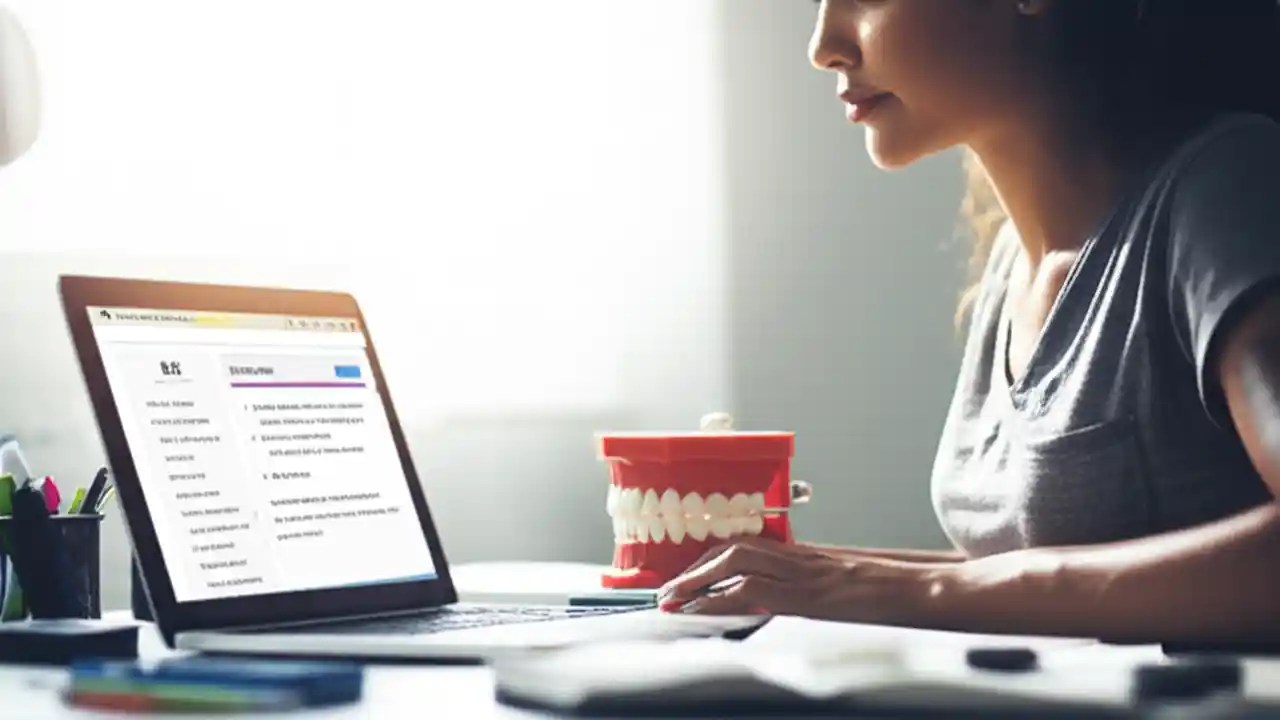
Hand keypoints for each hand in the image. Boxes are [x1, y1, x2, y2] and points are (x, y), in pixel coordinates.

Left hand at [656, 537, 943, 623]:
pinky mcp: (811, 597)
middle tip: (668, 592)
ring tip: (672, 600)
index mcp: (811, 557)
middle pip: (736, 548)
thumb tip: (791, 602)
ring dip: (698, 580)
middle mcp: (803, 560)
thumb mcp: (851, 586)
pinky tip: (702, 610)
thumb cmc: (897, 595)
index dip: (714, 560)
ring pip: (738, 563)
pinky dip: (722, 599)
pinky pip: (756, 592)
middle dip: (696, 568)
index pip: (751, 547)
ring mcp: (806, 575)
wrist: (929, 593)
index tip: (687, 578)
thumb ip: (820, 589)